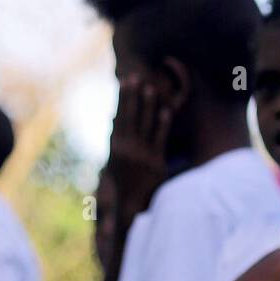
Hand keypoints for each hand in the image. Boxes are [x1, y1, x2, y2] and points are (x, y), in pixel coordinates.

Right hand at [106, 76, 170, 216]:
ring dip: (147, 106)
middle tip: (135, 76)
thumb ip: (117, 138)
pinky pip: (159, 139)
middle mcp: (127, 148)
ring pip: (145, 125)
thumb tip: (114, 119)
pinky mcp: (156, 162)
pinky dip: (162, 125)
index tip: (124, 81)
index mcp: (116, 146)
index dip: (123, 99)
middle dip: (132, 96)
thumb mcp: (116, 158)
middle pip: (130, 116)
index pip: (119, 116)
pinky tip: (166, 111)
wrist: (132, 204)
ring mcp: (142, 154)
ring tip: (150, 88)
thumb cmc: (126, 179)